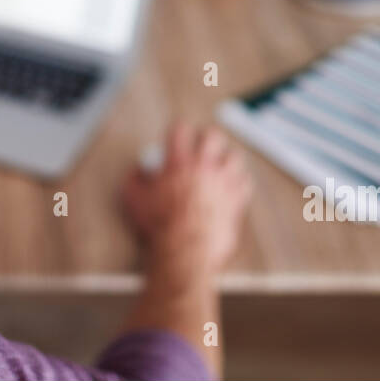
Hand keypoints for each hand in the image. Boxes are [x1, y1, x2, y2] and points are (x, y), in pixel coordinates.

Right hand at [120, 119, 252, 274]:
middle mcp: (204, 167)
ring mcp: (223, 182)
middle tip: (201, 144)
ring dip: (226, 157)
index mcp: (179, 162)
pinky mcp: (236, 200)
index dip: (177, 131)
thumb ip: (134, 180)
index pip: (181, 130)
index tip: (175, 138)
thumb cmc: (160, 227)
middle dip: (206, 137)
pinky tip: (232, 184)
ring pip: (233, 156)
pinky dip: (239, 180)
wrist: (185, 251)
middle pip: (212, 136)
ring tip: (220, 162)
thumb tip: (137, 171)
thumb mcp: (134, 200)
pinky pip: (245, 181)